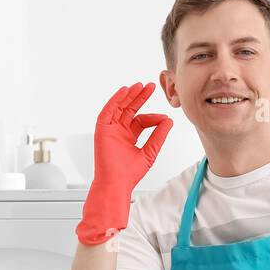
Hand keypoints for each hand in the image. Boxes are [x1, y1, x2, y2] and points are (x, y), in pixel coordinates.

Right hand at [76, 82, 173, 245]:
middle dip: (139, 97)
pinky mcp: (101, 130)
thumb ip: (158, 136)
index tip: (164, 117)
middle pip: (129, 110)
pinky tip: (124, 91)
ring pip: (119, 107)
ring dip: (128, 96)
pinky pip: (108, 111)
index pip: (140, 120)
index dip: (152, 117)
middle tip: (150, 86)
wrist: (117, 184)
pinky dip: (115, 100)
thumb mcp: (150, 152)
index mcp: (129, 137)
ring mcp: (109, 130)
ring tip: (139, 86)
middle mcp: (118, 132)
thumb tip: (168, 121)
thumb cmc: (130, 174)